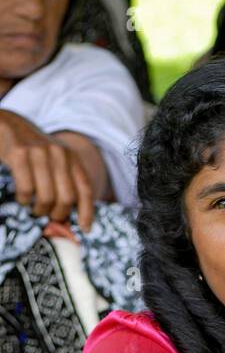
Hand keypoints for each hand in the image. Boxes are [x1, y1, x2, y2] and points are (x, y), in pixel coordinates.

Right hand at [0, 108, 94, 229]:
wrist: (8, 124)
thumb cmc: (32, 151)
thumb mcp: (54, 162)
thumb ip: (63, 183)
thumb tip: (68, 221)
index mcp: (71, 157)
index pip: (85, 189)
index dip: (87, 212)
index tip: (85, 229)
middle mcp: (59, 153)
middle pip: (67, 198)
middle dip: (58, 214)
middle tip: (49, 217)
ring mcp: (39, 152)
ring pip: (47, 197)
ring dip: (40, 210)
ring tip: (35, 209)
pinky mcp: (19, 154)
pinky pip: (26, 189)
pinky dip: (24, 200)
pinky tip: (22, 198)